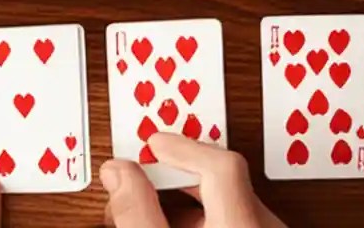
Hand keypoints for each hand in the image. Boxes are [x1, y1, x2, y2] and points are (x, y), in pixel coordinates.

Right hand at [100, 133, 284, 227]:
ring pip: (235, 202)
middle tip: (143, 179)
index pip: (221, 166)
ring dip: (192, 201)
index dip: (184, 147)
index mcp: (241, 226)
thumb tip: (119, 172)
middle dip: (179, 175)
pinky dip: (212, 216)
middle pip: (227, 180)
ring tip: (154, 214)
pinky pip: (243, 218)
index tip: (155, 143)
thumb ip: (137, 212)